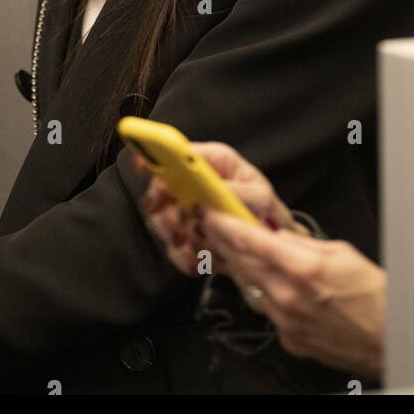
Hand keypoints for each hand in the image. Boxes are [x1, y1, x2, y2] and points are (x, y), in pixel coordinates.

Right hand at [134, 141, 308, 277]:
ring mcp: (188, 207)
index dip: (155, 153)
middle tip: (180, 229)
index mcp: (212, 162)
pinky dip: (185, 258)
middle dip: (166, 213)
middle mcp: (195, 182)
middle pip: (161, 189)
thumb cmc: (267, 211)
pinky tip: (200, 263)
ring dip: (178, 239)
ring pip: (163, 221)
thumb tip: (208, 200)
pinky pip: (174, 246)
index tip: (141, 167)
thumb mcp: (260, 198)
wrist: (272, 244)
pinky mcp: (187, 233)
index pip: (178, 150)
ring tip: (200, 249)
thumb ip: (237, 194)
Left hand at [197, 211, 386, 381]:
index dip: (227, 226)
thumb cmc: (373, 293)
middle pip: (243, 264)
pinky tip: (265, 284)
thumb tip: (277, 234)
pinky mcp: (289, 339)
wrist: (389, 336)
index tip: (213, 215)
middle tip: (214, 229)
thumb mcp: (340, 251)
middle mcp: (288, 296)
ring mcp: (286, 321)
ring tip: (234, 252)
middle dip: (226, 244)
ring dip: (240, 269)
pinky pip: (266, 311)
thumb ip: (302, 243)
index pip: (251, 241)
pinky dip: (262, 295)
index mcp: (302, 267)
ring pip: (250, 289)